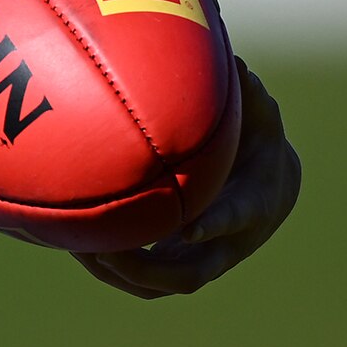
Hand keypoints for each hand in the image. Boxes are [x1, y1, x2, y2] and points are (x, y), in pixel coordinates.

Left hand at [75, 59, 301, 299]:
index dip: (215, 224)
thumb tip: (236, 61)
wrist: (271, 192)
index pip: (235, 219)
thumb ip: (249, 96)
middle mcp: (229, 245)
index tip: (191, 227)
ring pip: (162, 284)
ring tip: (80, 251)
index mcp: (253, 207)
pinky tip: (76, 246)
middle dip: (149, 268)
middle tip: (109, 252)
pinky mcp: (179, 265)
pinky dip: (113, 270)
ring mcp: (204, 261)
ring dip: (122, 274)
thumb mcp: (261, 121)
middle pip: (191, 274)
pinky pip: (144, 281)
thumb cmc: (258, 148)